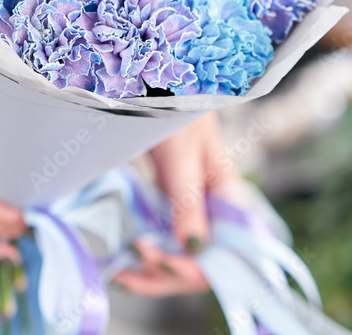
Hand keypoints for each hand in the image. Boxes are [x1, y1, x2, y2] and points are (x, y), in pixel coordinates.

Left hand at [113, 112, 235, 295]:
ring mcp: (188, 208)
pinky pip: (162, 241)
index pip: (226, 254)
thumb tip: (193, 250)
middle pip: (199, 263)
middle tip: (131, 268)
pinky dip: (144, 256)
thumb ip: (187, 201)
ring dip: (152, 273)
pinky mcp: (166, 203)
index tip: (160, 261)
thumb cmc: (175, 107)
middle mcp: (212, 208)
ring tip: (122, 273)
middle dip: (166, 274)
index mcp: (228, 197)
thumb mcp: (181, 155)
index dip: (196, 269)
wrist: (155, 77)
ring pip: (178, 257)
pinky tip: (124, 263)